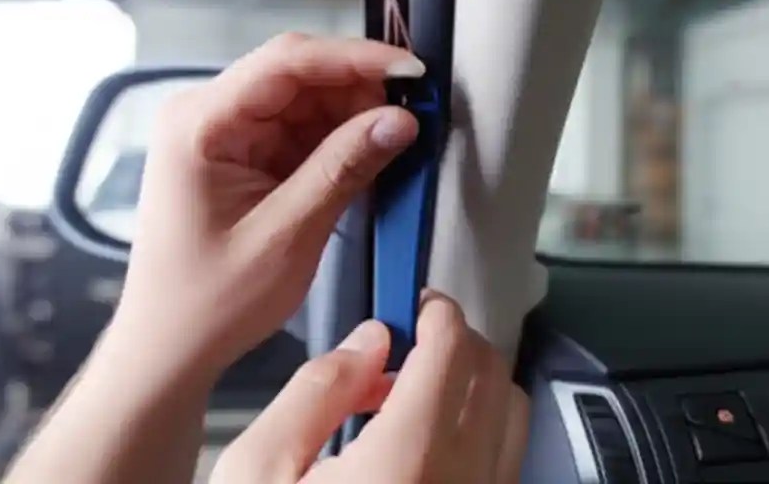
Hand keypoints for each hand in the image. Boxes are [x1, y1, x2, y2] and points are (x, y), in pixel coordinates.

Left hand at [111, 33, 424, 376]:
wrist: (170, 349)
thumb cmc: (208, 302)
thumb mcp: (286, 235)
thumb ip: (343, 169)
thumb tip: (400, 120)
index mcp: (201, 121)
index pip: (288, 61)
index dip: (356, 59)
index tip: (412, 73)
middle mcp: (209, 114)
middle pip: (301, 75)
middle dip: (362, 89)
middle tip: (418, 113)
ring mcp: (227, 134)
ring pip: (309, 101)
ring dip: (356, 116)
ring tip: (401, 140)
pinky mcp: (246, 157)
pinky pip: (304, 131)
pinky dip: (342, 142)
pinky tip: (373, 157)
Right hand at [212, 295, 529, 483]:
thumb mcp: (257, 471)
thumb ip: (317, 390)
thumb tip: (369, 342)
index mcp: (407, 457)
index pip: (455, 348)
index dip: (436, 311)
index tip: (414, 303)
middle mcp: (463, 481)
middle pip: (492, 373)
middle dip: (455, 343)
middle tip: (404, 349)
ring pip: (511, 416)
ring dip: (473, 386)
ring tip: (408, 400)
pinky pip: (506, 461)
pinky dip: (480, 430)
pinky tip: (423, 445)